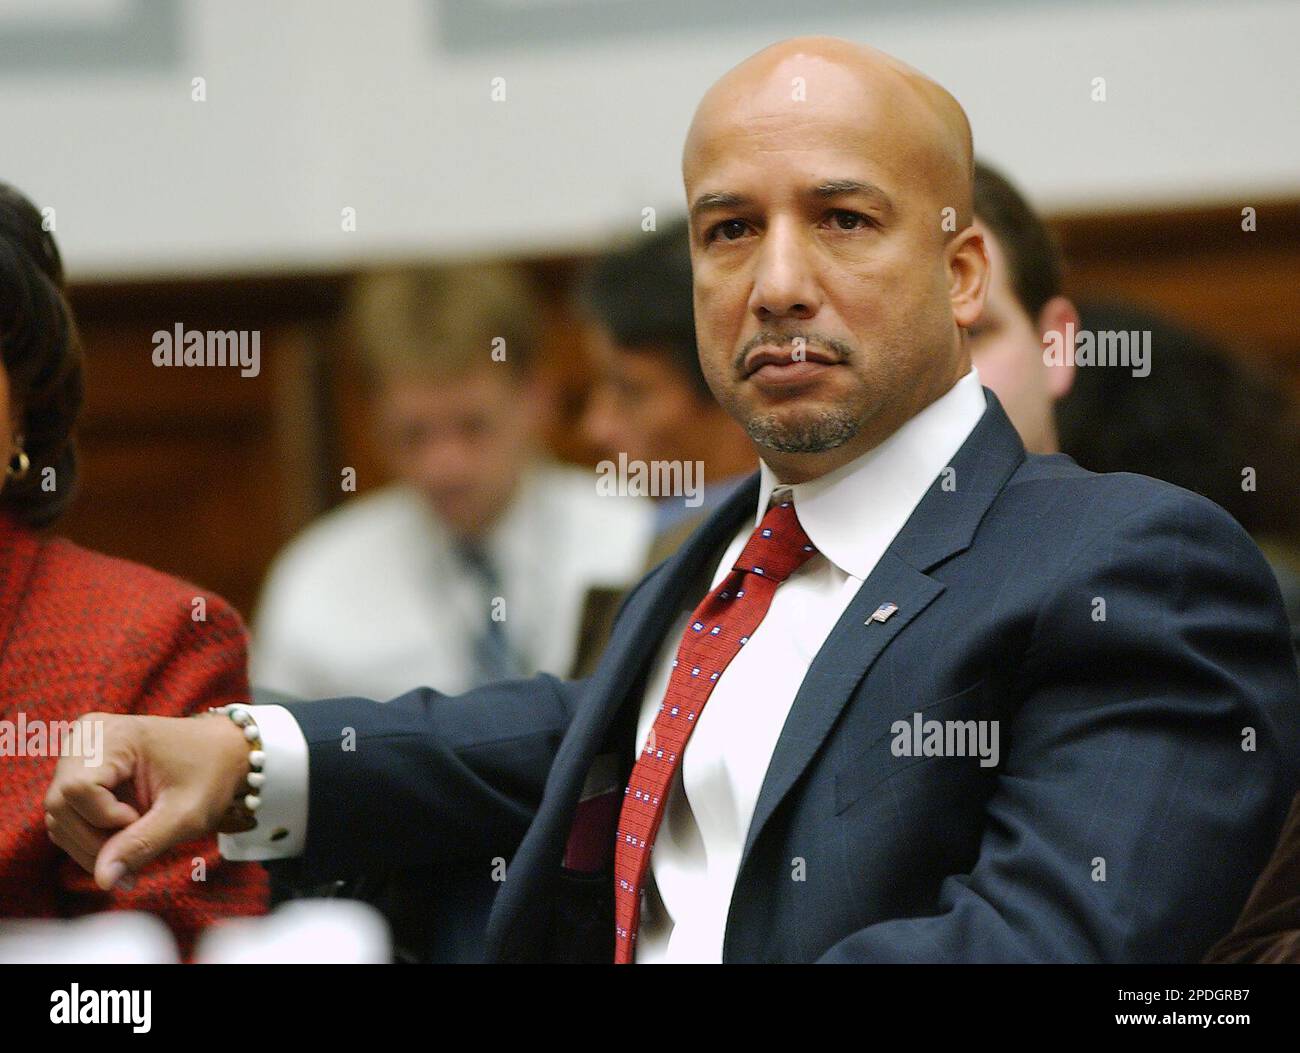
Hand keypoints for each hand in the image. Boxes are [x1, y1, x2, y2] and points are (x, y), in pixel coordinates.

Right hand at [44, 711, 251, 890]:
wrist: (222, 752)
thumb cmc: (210, 775)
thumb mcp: (186, 814)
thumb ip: (143, 845)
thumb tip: (102, 879)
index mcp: (115, 735)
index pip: (78, 790)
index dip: (105, 820)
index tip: (144, 820)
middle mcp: (88, 734)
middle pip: (61, 805)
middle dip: (95, 841)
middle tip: (137, 851)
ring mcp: (80, 748)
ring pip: (59, 814)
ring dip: (91, 842)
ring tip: (134, 847)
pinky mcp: (80, 764)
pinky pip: (66, 811)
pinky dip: (90, 834)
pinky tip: (123, 839)